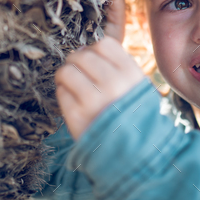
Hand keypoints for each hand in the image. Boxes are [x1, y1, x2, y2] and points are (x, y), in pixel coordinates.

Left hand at [54, 0, 145, 140]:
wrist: (136, 155)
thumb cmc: (135, 116)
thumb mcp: (138, 87)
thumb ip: (119, 66)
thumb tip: (88, 48)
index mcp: (131, 74)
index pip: (103, 44)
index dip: (94, 50)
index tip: (93, 59)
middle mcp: (113, 84)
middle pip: (81, 55)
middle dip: (76, 61)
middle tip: (79, 72)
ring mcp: (93, 101)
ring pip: (66, 71)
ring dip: (66, 76)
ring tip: (72, 85)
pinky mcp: (76, 117)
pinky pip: (61, 93)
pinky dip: (63, 94)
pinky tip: (74, 102)